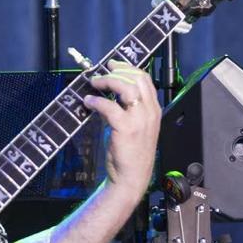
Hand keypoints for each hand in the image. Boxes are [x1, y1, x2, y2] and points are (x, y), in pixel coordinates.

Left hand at [86, 59, 159, 198]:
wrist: (132, 177)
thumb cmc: (130, 153)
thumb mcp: (134, 126)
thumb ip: (126, 109)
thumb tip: (107, 92)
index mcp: (154, 110)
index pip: (144, 79)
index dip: (127, 68)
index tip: (113, 65)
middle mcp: (149, 112)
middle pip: (136, 78)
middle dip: (116, 71)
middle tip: (100, 75)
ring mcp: (140, 120)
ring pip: (126, 87)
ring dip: (107, 81)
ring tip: (94, 84)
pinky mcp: (126, 129)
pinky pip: (110, 106)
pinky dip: (97, 101)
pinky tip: (88, 102)